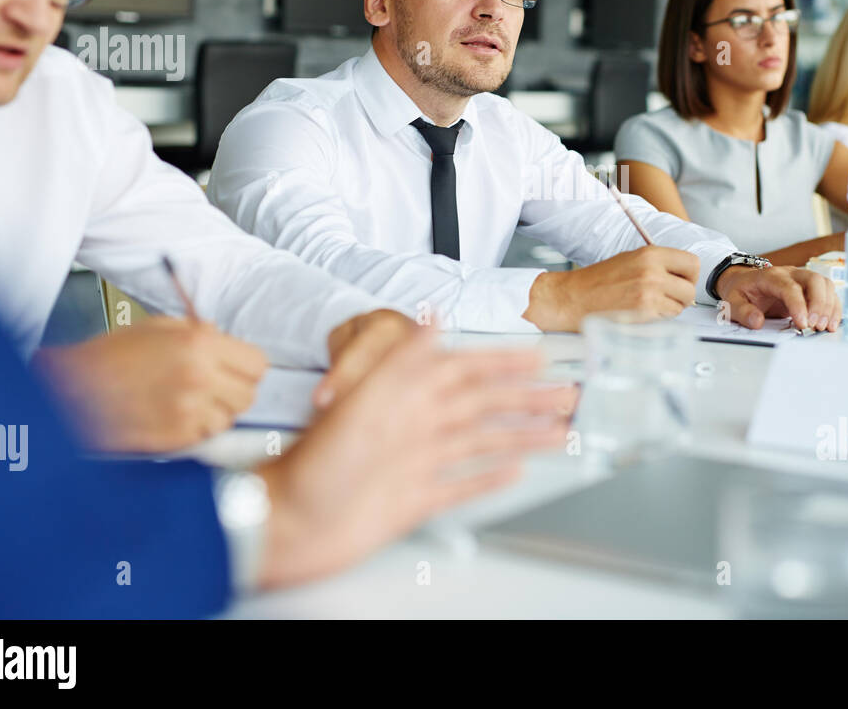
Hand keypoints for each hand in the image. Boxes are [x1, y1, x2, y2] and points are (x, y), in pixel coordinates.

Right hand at [34, 316, 267, 451]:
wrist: (70, 391)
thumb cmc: (110, 355)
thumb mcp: (158, 328)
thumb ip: (200, 333)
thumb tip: (227, 341)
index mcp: (200, 345)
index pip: (257, 364)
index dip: (247, 368)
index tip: (236, 370)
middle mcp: (201, 378)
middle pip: (249, 396)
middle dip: (234, 392)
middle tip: (213, 389)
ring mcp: (189, 411)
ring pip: (230, 420)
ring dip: (216, 414)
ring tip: (188, 404)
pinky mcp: (176, 438)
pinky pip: (205, 437)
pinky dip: (195, 431)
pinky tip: (172, 418)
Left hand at [255, 327, 576, 587]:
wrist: (282, 527)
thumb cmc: (310, 468)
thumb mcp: (358, 404)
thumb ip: (399, 360)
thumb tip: (433, 319)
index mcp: (403, 398)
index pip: (465, 371)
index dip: (502, 362)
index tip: (538, 355)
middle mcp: (412, 427)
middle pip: (482, 406)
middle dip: (526, 398)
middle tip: (566, 394)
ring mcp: (414, 463)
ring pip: (479, 442)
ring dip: (519, 435)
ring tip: (556, 431)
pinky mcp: (411, 499)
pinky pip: (461, 482)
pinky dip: (489, 476)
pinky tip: (512, 470)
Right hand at [523, 246, 698, 331]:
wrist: (573, 298)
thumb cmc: (598, 281)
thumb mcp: (630, 259)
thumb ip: (658, 264)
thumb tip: (682, 276)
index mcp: (650, 253)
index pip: (692, 263)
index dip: (689, 275)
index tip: (681, 281)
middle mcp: (652, 270)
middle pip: (690, 288)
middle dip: (682, 296)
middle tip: (667, 298)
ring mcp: (649, 292)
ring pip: (681, 305)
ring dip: (670, 308)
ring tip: (649, 305)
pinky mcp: (644, 311)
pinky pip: (668, 317)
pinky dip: (659, 318)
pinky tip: (641, 313)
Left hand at [714, 264, 839, 330]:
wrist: (744, 281)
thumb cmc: (741, 291)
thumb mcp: (732, 302)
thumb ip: (743, 312)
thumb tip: (757, 322)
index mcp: (771, 276)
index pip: (790, 287)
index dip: (798, 305)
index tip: (803, 324)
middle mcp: (790, 274)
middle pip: (814, 280)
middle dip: (819, 304)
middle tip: (816, 326)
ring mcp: (802, 279)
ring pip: (825, 285)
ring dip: (829, 307)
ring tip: (825, 327)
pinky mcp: (810, 288)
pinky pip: (828, 293)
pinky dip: (834, 308)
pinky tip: (832, 324)